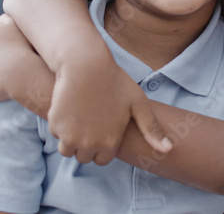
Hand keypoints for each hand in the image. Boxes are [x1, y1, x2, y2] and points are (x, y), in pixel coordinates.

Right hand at [50, 56, 172, 164]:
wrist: (85, 64)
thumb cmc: (114, 81)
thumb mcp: (138, 103)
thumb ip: (152, 129)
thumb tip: (168, 150)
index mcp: (109, 143)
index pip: (102, 160)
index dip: (103, 146)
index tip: (103, 129)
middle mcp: (89, 144)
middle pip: (84, 157)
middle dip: (87, 144)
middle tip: (91, 122)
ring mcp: (70, 136)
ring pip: (68, 149)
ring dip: (72, 139)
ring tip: (81, 117)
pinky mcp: (55, 125)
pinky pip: (57, 135)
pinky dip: (61, 126)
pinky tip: (71, 109)